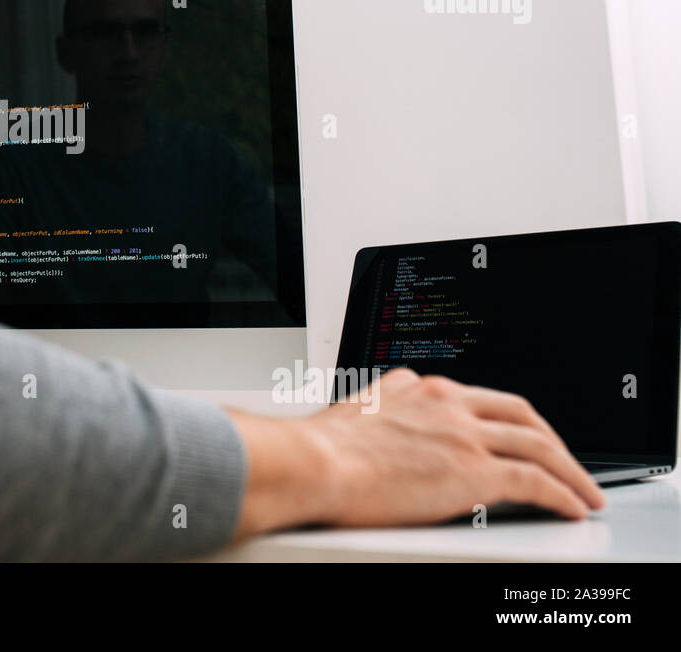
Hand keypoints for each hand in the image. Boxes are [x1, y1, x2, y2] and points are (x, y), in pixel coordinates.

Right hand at [225, 366, 606, 537]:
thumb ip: (380, 410)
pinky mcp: (474, 471)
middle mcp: (446, 403)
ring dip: (570, 470)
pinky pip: (536, 482)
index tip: (513, 434)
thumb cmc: (318, 449)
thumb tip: (375, 417)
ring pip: (539, 445)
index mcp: (417, 388)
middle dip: (550, 437)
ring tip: (585, 491)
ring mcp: (463, 435)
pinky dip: (563, 495)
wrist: (311, 462)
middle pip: (519, 413)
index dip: (505, 419)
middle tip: (564, 460)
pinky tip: (572, 507)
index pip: (477, 398)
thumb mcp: (353, 412)